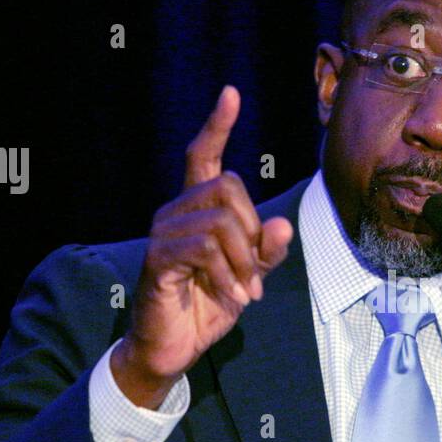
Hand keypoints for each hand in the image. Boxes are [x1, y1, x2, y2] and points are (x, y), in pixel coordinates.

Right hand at [112, 85, 293, 407]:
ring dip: (244, 260)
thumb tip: (282, 224)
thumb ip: (267, 250)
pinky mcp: (158, 259)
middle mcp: (175, 212)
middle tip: (255, 269)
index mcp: (196, 210)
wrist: (173, 347)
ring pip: (220, 221)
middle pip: (227, 186)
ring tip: (245, 289)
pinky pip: (205, 249)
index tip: (230, 94)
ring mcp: (163, 233)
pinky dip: (228, 274)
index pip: (201, 156)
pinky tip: (232, 294)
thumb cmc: (207, 305)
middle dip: (253, 229)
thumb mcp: (250, 275)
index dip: (217, 125)